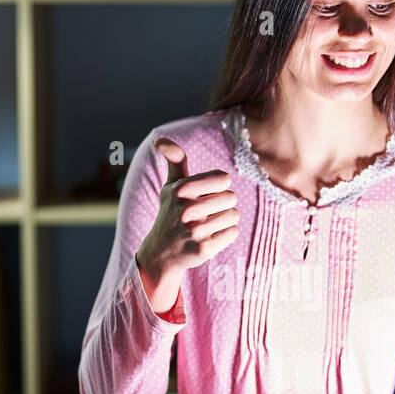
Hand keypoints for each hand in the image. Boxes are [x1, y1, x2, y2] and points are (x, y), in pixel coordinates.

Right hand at [134, 137, 239, 313]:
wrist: (162, 254)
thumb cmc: (171, 214)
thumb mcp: (171, 187)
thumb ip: (175, 161)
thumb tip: (160, 139)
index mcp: (181, 190)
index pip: (223, 179)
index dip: (220, 187)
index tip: (208, 194)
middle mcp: (186, 209)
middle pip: (231, 198)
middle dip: (223, 205)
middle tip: (207, 214)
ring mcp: (195, 230)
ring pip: (234, 216)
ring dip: (225, 220)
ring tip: (208, 226)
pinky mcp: (204, 249)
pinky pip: (232, 233)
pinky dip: (226, 235)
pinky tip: (210, 238)